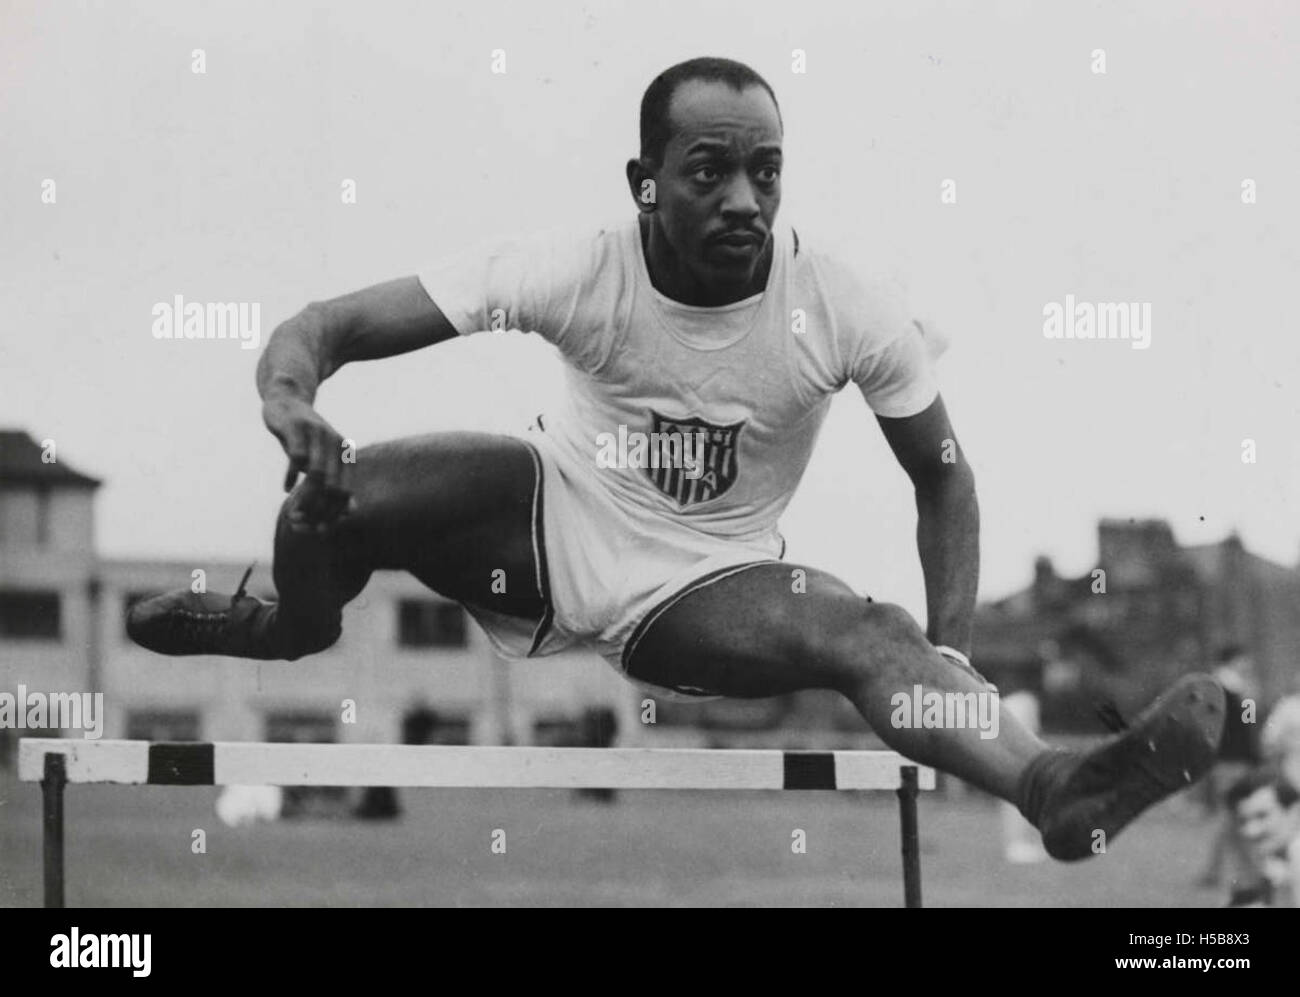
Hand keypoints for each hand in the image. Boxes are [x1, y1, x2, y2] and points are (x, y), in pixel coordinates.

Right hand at [261, 395, 354, 532]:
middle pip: (333, 486)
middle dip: (319, 508)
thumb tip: (350, 512)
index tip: (318, 527)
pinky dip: (291, 476)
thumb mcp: (323, 460)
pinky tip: (286, 489)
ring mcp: (318, 435)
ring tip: (293, 510)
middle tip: (303, 521)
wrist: (288, 402)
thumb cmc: (306, 438)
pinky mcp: (298, 428)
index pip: (344, 492)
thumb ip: (336, 482)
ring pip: (316, 473)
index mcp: (346, 454)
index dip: (332, 513)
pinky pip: (297, 457)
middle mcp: (337, 444)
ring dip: (305, 496)